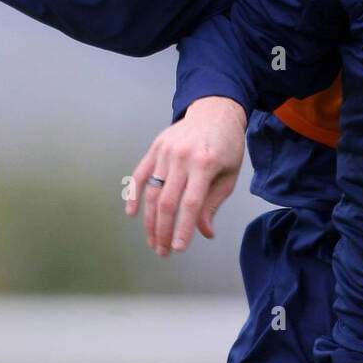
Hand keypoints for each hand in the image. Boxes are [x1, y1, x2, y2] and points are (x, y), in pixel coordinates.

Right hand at [125, 97, 247, 255]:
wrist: (215, 111)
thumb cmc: (227, 145)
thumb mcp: (229, 174)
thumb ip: (213, 203)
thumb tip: (205, 233)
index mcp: (205, 163)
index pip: (191, 203)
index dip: (183, 228)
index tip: (179, 248)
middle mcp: (182, 157)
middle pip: (167, 201)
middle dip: (163, 231)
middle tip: (163, 251)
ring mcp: (166, 151)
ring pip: (151, 191)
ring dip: (149, 220)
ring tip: (153, 241)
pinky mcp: (156, 147)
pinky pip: (140, 174)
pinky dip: (134, 194)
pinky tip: (132, 213)